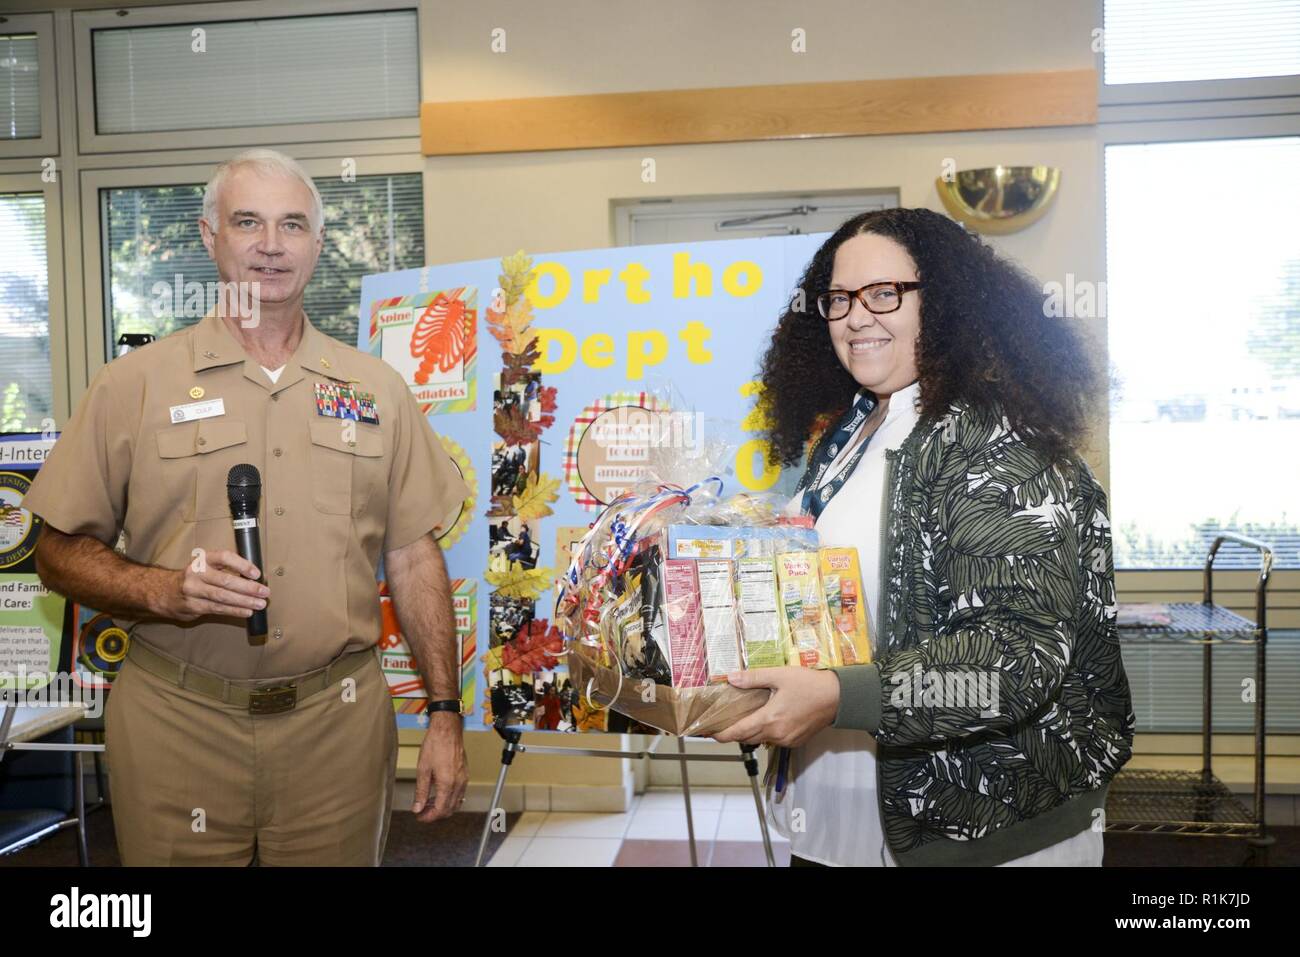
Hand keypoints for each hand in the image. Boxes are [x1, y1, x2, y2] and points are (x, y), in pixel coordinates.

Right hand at [159, 547, 268, 621]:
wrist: (164, 592)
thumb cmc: (194, 578)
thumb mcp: (206, 566)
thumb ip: (225, 568)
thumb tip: (254, 577)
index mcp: (203, 559)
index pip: (224, 557)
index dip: (242, 564)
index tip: (257, 573)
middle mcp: (196, 573)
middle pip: (226, 580)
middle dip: (248, 588)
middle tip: (264, 592)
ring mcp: (193, 590)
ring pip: (223, 597)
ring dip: (244, 601)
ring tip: (259, 604)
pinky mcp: (193, 605)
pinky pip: (218, 609)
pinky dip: (234, 611)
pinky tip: (246, 612)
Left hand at [412, 711, 467, 822]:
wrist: (447, 730)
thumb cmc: (435, 745)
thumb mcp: (423, 769)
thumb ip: (421, 791)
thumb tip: (417, 807)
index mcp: (447, 784)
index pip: (440, 810)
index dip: (429, 817)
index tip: (420, 817)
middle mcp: (458, 783)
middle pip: (450, 809)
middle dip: (435, 814)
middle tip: (422, 812)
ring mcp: (464, 779)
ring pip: (456, 803)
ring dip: (443, 807)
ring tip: (429, 803)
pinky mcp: (465, 774)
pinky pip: (460, 793)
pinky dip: (450, 799)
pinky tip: (439, 794)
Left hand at [712, 667, 840, 747]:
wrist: (838, 697)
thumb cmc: (809, 684)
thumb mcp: (779, 676)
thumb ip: (753, 678)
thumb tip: (731, 678)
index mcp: (770, 720)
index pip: (738, 733)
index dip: (722, 735)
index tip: (709, 733)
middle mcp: (777, 734)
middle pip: (748, 738)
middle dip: (734, 732)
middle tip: (724, 722)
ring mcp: (787, 740)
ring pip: (761, 739)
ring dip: (751, 732)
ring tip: (743, 718)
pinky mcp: (796, 741)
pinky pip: (775, 739)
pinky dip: (766, 732)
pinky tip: (766, 719)